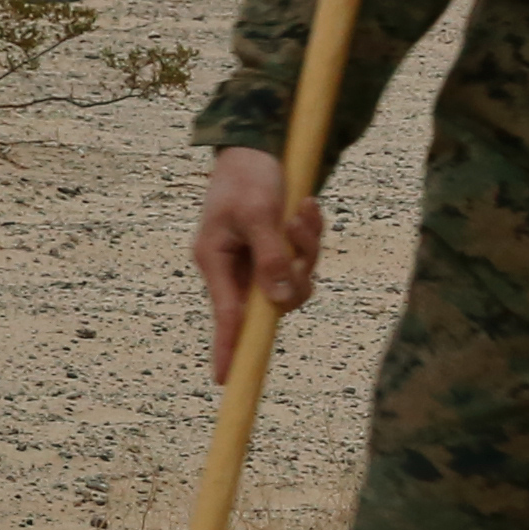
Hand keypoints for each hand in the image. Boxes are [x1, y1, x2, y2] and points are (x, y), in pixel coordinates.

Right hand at [194, 150, 320, 376]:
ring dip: (308, 246)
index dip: (229, 348)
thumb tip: (281, 301)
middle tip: (300, 227)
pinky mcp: (278, 249)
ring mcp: (258, 260)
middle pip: (275, 298)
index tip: (225, 380)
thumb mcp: (257, 214)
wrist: (256, 149)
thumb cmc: (247, 179)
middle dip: (298, 269)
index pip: (226, 316)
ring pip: (297, 277)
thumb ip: (270, 257)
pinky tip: (309, 205)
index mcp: (216, 261)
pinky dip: (312, 234)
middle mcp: (236, 267)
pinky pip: (305, 257)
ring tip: (303, 208)